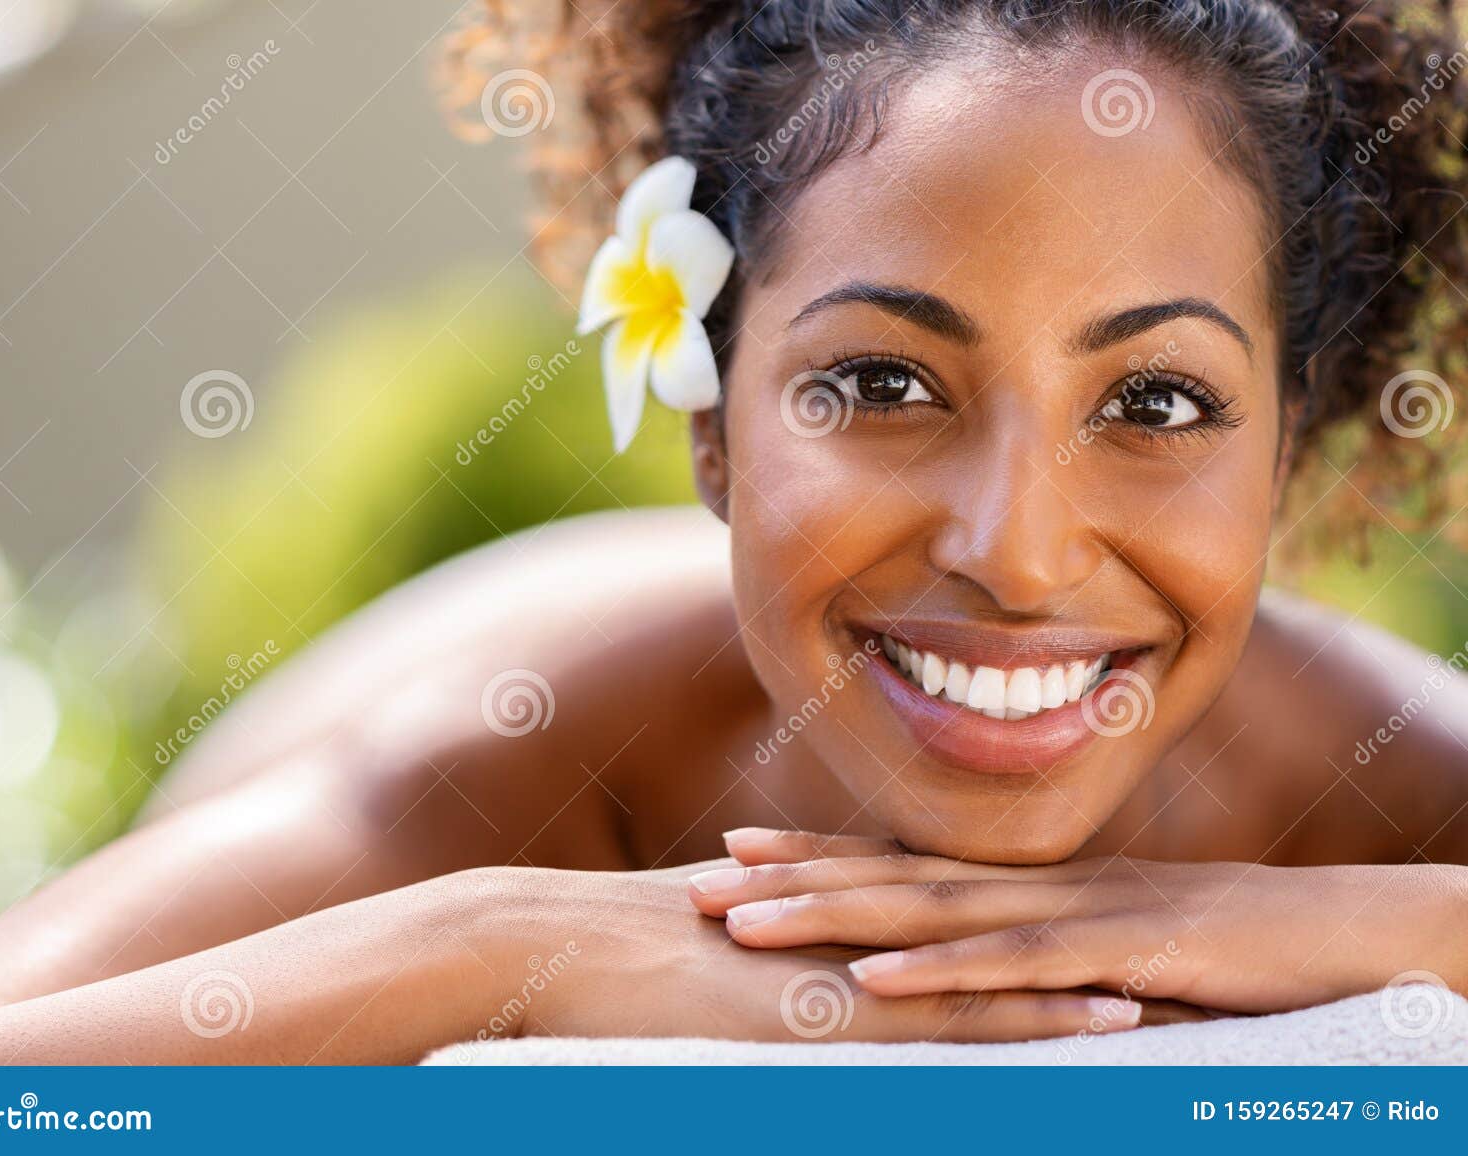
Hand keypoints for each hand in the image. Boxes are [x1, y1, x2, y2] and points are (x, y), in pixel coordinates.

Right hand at [453, 861, 1148, 1044]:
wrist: (554, 945)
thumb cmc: (617, 950)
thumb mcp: (718, 939)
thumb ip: (777, 930)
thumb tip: (798, 934)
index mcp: (844, 905)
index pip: (967, 907)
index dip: (1049, 914)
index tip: (1123, 925)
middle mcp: (868, 924)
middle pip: (1009, 927)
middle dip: (1099, 938)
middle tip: (1193, 944)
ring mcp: (860, 964)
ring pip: (1007, 966)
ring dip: (1099, 975)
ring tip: (1192, 979)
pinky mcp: (841, 1012)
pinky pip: (961, 1016)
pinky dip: (1039, 1017)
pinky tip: (1106, 1027)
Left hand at [687, 828, 1467, 1014]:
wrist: (1358, 932)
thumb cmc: (1245, 951)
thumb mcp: (1126, 956)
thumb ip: (1052, 960)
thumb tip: (986, 986)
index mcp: (1038, 885)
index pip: (907, 861)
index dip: (818, 854)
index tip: (738, 850)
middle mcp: (1042, 886)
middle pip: (893, 877)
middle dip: (791, 880)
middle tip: (697, 880)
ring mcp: (1079, 915)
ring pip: (933, 912)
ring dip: (832, 916)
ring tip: (743, 922)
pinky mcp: (1123, 956)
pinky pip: (1016, 966)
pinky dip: (940, 971)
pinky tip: (872, 978)